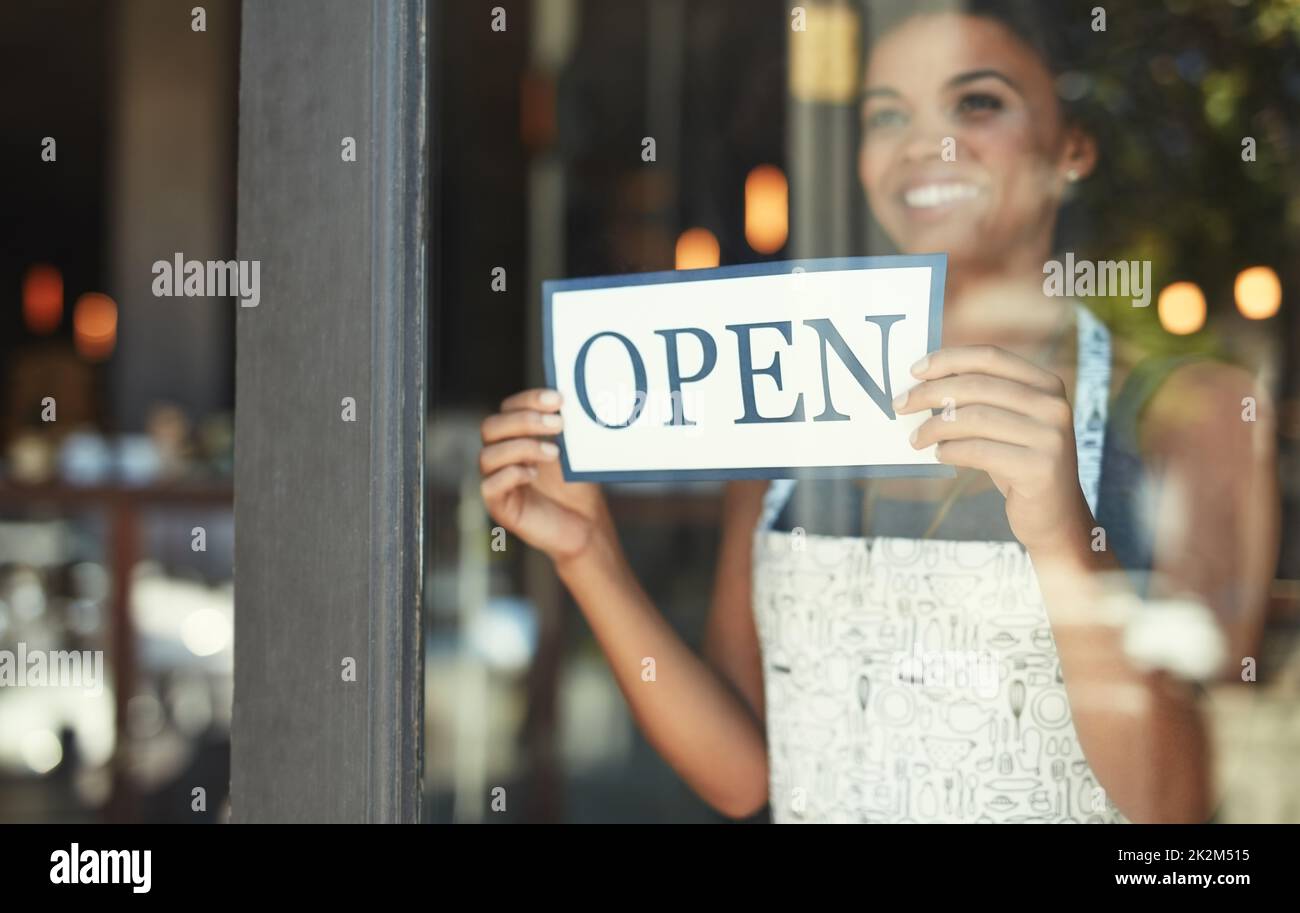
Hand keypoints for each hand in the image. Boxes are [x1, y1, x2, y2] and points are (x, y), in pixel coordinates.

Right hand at [479, 388, 609, 562]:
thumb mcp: (573, 451)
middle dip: (525, 421)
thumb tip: (568, 397)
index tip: (558, 400)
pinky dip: (511, 475)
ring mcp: (497, 481)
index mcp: (515, 437)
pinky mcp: (500, 506)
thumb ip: (564, 427)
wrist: (585, 524)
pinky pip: (489, 486)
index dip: (529, 399)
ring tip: (554, 454)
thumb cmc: (576, 485)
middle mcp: (501, 455)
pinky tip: (533, 474)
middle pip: (490, 427)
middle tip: (558, 424)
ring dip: (522, 448)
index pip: (508, 408)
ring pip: (487, 455)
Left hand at [893, 345, 1093, 555]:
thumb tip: (924, 379)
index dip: (948, 359)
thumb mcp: (1006, 423)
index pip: (990, 357)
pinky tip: (940, 455)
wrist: (1054, 515)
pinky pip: (979, 451)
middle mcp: (1053, 405)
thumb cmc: (1018, 463)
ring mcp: (1050, 437)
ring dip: (935, 426)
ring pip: (974, 418)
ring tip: (917, 439)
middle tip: (900, 406)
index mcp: (1046, 384)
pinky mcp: (1039, 468)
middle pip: (977, 386)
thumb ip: (980, 398)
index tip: (914, 370)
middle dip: (930, 393)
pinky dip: (951, 451)